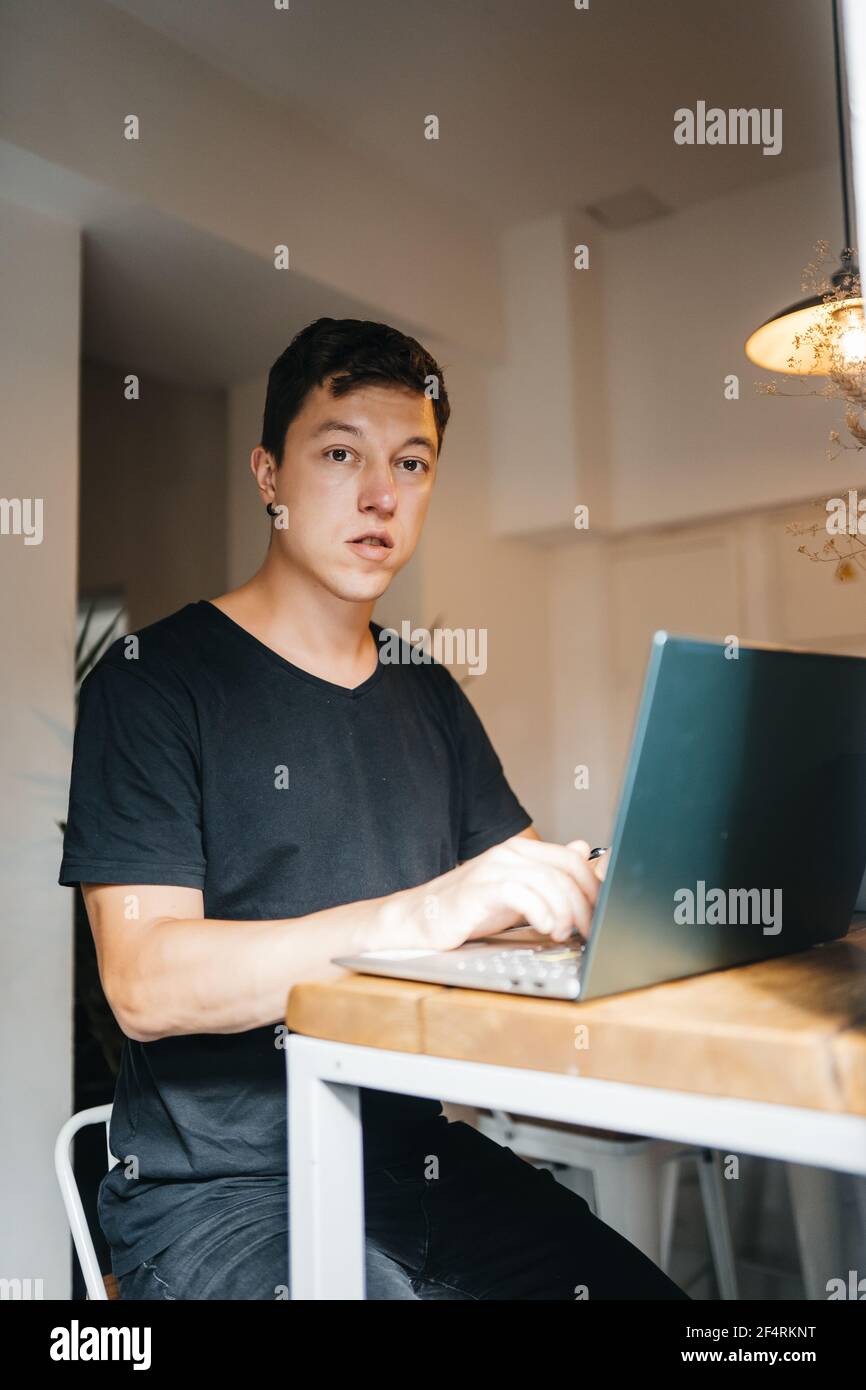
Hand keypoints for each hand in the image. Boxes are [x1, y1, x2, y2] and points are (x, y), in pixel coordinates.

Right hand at [378, 834, 600, 951]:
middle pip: (566, 871)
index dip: (594, 888)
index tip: (602, 914)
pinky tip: (547, 928)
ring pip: (549, 882)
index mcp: (521, 851)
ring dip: (566, 911)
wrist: (423, 918)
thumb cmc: (470, 908)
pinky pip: (522, 894)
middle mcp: (510, 853)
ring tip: (564, 932)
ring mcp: (494, 868)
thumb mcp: (518, 893)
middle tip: (588, 929)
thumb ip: (548, 876)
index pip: (572, 860)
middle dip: (585, 904)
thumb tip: (583, 851)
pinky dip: (542, 913)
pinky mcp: (481, 889)